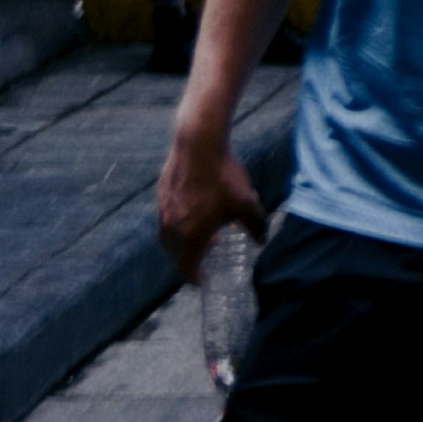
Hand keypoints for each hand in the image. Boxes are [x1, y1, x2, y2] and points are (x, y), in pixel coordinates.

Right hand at [157, 122, 263, 282]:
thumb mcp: (247, 203)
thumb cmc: (222, 177)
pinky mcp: (161, 191)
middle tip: (209, 249)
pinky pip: (166, 215)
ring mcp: (163, 208)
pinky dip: (177, 219)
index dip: (195, 277)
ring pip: (168, 234)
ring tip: (202, 225)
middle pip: (175, 253)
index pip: (186, 268)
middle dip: (190, 256)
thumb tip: (261, 241)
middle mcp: (171, 227)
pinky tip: (194, 203)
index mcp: (190, 237)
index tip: (203, 279)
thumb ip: (256, 226)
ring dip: (183, 238)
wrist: (199, 143)